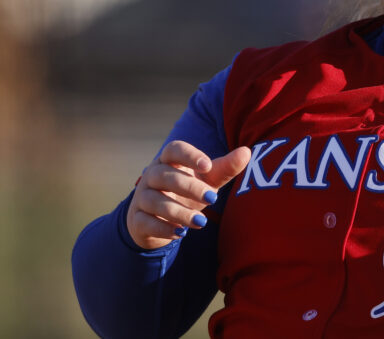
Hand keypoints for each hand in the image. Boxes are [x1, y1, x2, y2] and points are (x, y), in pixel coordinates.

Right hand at [127, 140, 251, 249]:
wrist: (155, 220)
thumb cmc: (185, 193)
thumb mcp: (206, 181)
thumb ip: (225, 168)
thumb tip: (247, 151)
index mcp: (168, 161)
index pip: (174, 149)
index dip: (189, 155)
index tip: (207, 165)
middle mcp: (151, 176)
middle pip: (165, 176)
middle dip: (190, 187)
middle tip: (212, 198)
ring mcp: (141, 198)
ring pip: (156, 201)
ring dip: (180, 212)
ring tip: (202, 222)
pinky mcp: (137, 220)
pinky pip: (146, 222)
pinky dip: (164, 229)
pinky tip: (180, 234)